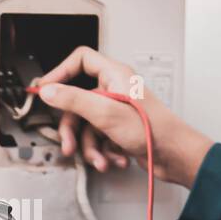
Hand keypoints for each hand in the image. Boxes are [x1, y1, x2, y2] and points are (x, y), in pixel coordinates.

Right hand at [35, 46, 212, 186]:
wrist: (175, 156)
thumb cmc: (153, 131)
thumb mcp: (105, 113)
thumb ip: (73, 99)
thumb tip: (48, 90)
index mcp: (115, 75)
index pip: (81, 60)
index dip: (60, 72)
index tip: (46, 90)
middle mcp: (115, 89)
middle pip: (78, 101)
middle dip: (73, 129)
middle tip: (68, 144)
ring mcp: (117, 109)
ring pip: (87, 125)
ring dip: (91, 147)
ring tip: (100, 160)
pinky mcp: (120, 128)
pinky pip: (99, 137)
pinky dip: (104, 151)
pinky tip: (114, 159)